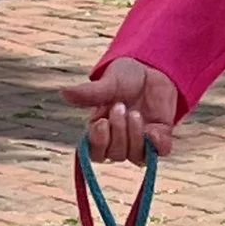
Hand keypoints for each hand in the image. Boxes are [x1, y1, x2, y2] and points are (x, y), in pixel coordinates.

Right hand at [61, 58, 181, 164]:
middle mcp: (119, 142)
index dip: (98, 143)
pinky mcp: (161, 138)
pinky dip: (157, 144)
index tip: (101, 122)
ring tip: (134, 112)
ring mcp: (141, 142)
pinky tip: (154, 130)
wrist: (152, 69)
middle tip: (120, 106)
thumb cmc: (125, 78)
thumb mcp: (107, 83)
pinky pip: (160, 152)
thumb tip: (64, 92)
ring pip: (136, 156)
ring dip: (134, 136)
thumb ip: (89, 93)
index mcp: (101, 132)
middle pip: (115, 155)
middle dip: (118, 132)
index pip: (94, 152)